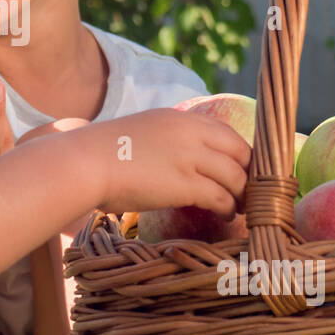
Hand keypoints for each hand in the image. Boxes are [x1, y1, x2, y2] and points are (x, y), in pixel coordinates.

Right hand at [79, 108, 251, 217]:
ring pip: (237, 177)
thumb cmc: (104, 153)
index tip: (241, 170)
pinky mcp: (186, 184)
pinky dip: (228, 209)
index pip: (227, 133)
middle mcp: (191, 133)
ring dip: (242, 195)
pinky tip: (225, 216)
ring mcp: (190, 158)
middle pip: (240, 152)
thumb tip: (177, 159)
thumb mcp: (142, 132)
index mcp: (181, 118)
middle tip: (249, 192)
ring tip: (239, 208)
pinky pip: (222, 197)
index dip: (241, 154)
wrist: (85, 163)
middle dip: (249, 174)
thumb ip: (166, 139)